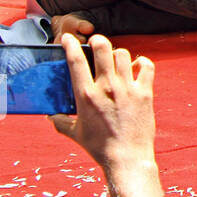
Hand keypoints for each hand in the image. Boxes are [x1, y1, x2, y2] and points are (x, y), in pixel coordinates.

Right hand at [49, 33, 157, 172]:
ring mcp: (127, 88)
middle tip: (95, 43)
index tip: (68, 38)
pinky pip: (146, 66)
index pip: (76, 61)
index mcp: (86, 96)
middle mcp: (107, 87)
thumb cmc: (99, 147)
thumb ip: (60, 122)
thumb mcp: (74, 134)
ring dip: (117, 53)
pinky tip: (136, 66)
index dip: (70, 45)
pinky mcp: (145, 92)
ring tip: (115, 59)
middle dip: (97, 40)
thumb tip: (50, 115)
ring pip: (123, 54)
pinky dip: (142, 62)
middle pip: (103, 48)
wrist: (127, 158)